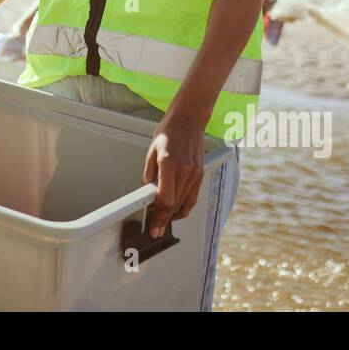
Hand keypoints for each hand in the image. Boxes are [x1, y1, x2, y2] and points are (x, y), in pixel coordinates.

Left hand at [141, 107, 208, 237]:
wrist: (189, 119)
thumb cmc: (169, 131)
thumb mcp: (152, 150)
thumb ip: (150, 173)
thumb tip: (148, 191)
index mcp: (169, 163)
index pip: (165, 199)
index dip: (158, 216)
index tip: (152, 224)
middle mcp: (184, 170)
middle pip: (174, 205)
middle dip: (164, 221)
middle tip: (155, 230)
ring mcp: (194, 173)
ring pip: (184, 204)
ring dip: (173, 216)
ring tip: (163, 222)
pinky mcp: (200, 174)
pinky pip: (192, 197)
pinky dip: (184, 207)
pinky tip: (176, 212)